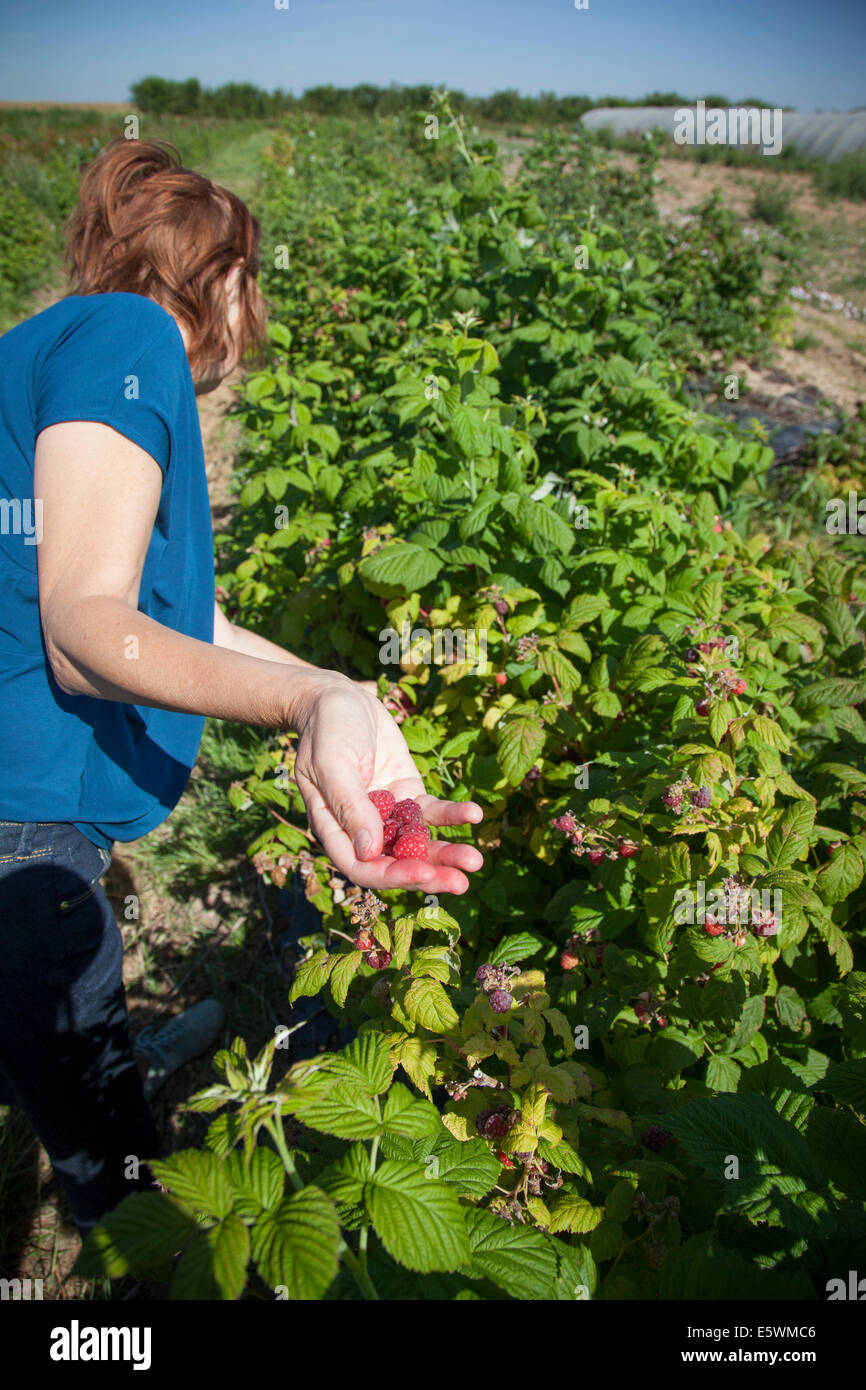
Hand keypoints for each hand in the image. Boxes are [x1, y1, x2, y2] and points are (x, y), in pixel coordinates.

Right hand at [294, 678, 483, 894]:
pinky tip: (474, 814)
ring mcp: (388, 813)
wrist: (341, 698)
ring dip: (446, 853)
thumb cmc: (327, 730)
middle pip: (396, 862)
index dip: (392, 876)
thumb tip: (368, 851)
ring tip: (475, 861)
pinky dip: (452, 815)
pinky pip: (432, 812)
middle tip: (461, 883)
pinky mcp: (408, 793)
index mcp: (334, 828)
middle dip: (429, 874)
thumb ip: (350, 805)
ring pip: (419, 843)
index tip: (423, 874)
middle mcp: (361, 828)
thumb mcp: (332, 763)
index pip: (362, 867)